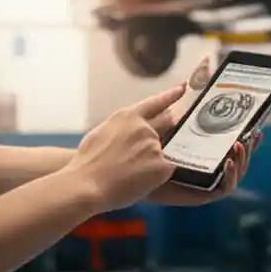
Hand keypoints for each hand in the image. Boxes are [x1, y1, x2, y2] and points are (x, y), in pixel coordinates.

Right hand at [66, 84, 185, 212]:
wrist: (87, 184)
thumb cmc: (87, 163)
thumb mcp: (102, 133)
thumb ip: (121, 129)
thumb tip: (130, 134)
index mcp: (128, 116)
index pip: (155, 103)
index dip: (171, 95)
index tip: (183, 87)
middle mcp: (144, 128)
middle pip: (167, 124)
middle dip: (171, 127)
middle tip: (172, 131)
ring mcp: (155, 146)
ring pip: (164, 152)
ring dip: (155, 160)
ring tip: (134, 172)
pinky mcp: (162, 165)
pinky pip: (165, 171)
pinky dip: (157, 177)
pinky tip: (140, 182)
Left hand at [146, 56, 262, 206]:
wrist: (116, 174)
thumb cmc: (133, 149)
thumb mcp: (156, 122)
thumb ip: (172, 105)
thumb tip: (187, 83)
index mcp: (200, 153)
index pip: (229, 146)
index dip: (247, 138)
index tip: (257, 126)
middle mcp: (204, 168)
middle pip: (236, 160)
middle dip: (250, 147)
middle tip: (254, 133)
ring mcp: (202, 183)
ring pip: (234, 175)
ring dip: (243, 161)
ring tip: (239, 145)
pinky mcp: (197, 195)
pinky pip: (222, 190)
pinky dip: (230, 178)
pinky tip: (228, 163)